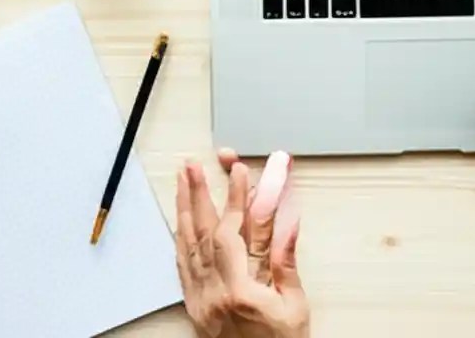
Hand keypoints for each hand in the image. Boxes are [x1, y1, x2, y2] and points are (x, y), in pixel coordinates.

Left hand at [175, 151, 307, 337]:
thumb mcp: (294, 305)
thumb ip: (286, 261)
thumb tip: (287, 223)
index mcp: (241, 292)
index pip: (234, 232)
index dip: (236, 199)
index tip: (239, 172)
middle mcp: (214, 294)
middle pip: (203, 233)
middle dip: (198, 194)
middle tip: (194, 166)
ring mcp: (201, 301)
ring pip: (188, 246)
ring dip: (185, 210)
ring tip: (183, 182)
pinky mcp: (196, 307)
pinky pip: (182, 266)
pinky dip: (181, 239)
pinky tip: (180, 222)